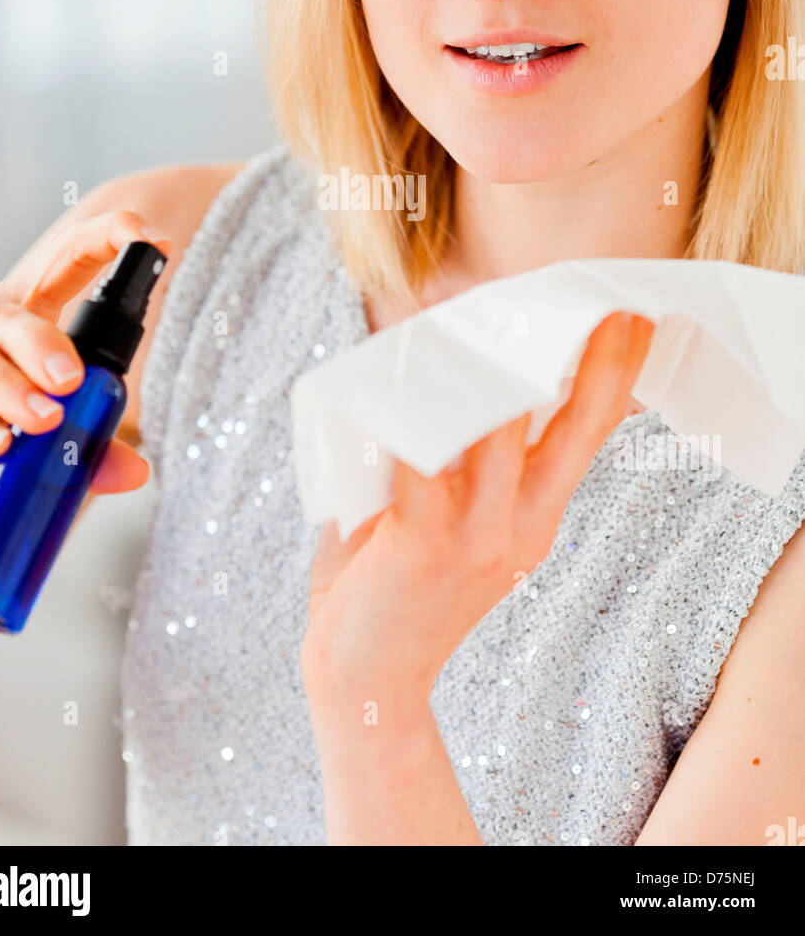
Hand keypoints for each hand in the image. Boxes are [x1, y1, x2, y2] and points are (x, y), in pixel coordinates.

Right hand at [0, 211, 171, 543]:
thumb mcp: (42, 456)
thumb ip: (86, 453)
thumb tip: (135, 469)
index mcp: (19, 320)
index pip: (65, 263)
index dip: (107, 240)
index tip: (154, 243)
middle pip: (8, 312)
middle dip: (40, 342)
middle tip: (70, 381)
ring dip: (5, 385)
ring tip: (42, 419)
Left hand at [301, 309, 654, 717]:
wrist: (364, 683)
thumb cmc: (391, 586)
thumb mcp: (444, 520)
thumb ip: (447, 456)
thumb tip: (427, 369)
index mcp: (532, 519)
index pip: (582, 437)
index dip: (610, 378)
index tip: (628, 321)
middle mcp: (518, 528)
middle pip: (568, 432)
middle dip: (596, 367)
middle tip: (607, 309)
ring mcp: (474, 539)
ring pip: (497, 436)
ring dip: (486, 371)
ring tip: (476, 315)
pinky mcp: (419, 547)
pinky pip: (419, 470)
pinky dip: (407, 422)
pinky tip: (394, 380)